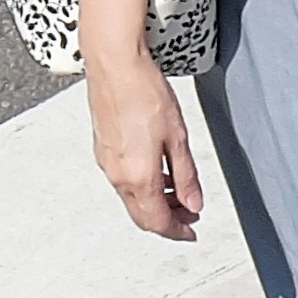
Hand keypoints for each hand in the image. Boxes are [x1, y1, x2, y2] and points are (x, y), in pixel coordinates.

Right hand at [87, 57, 205, 239]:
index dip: (177, 231)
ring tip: (179, 191)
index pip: (158, 221)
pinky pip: (123, 180)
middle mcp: (117, 175)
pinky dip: (143, 186)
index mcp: (138, 177)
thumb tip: (194, 203)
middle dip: (167, 220)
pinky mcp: (103, 148)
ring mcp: (107, 162)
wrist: (114, 64)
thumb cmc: (144, 92)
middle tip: (189, 215)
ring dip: (156, 202)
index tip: (191, 232)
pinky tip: (158, 171)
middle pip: (142, 215)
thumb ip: (186, 175)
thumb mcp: (177, 137)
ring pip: (132, 198)